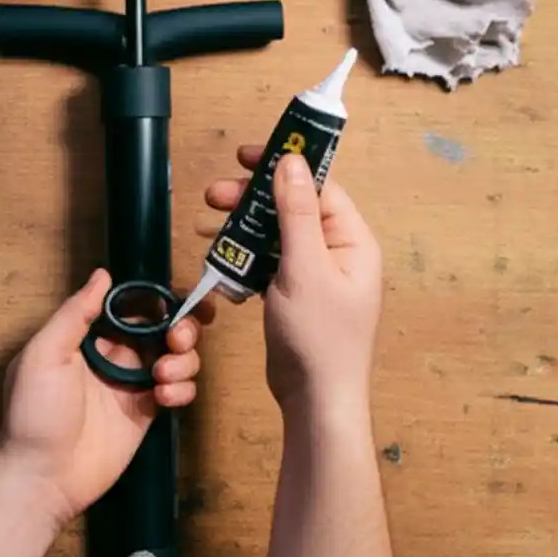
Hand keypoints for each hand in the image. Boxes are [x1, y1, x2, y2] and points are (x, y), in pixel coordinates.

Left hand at [0, 269, 205, 524]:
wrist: (42, 476)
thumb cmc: (35, 412)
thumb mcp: (45, 354)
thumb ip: (75, 314)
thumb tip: (103, 275)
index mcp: (89, 339)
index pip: (132, 309)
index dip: (159, 302)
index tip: (180, 300)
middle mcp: (114, 358)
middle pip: (163, 331)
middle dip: (182, 328)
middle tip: (179, 339)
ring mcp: (132, 388)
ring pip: (177, 359)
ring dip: (183, 360)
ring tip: (162, 377)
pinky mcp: (146, 415)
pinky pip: (178, 392)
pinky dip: (182, 389)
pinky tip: (164, 397)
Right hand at [203, 147, 380, 412]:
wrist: (316, 399)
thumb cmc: (319, 338)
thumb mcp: (305, 267)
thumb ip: (296, 212)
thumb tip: (290, 162)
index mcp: (352, 239)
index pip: (318, 186)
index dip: (282, 166)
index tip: (243, 157)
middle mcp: (338, 252)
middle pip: (292, 207)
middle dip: (252, 198)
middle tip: (213, 195)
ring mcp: (316, 274)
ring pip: (276, 235)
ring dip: (242, 226)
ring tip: (205, 223)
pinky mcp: (294, 295)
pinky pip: (268, 262)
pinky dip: (244, 255)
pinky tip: (218, 256)